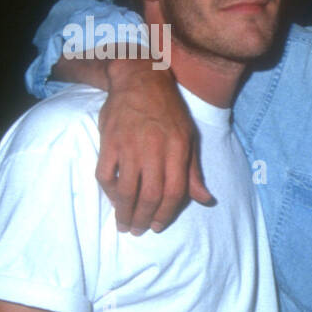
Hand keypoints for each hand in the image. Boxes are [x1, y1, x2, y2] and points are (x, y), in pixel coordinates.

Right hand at [95, 66, 212, 233]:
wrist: (141, 81)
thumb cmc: (170, 111)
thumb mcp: (190, 138)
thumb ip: (193, 171)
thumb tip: (205, 199)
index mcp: (178, 150)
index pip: (173, 191)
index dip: (166, 213)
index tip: (159, 225)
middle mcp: (154, 150)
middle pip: (149, 195)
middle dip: (145, 218)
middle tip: (140, 230)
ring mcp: (129, 146)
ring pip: (126, 189)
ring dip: (125, 211)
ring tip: (125, 224)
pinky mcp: (109, 142)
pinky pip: (106, 174)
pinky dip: (109, 192)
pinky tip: (114, 200)